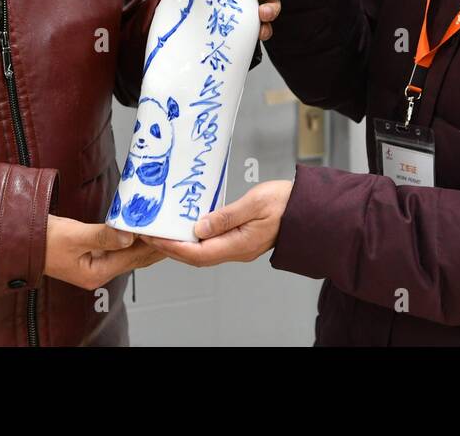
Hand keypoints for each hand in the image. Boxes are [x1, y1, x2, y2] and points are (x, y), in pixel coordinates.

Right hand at [43, 216, 164, 289]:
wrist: (22, 239)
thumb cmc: (44, 239)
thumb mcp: (74, 235)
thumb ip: (102, 235)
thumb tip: (128, 235)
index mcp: (95, 273)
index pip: (131, 258)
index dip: (149, 243)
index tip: (164, 231)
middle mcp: (98, 272)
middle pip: (133, 258)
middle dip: (153, 245)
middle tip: (172, 230)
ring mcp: (95, 265)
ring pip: (127, 253)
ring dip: (143, 241)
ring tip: (161, 228)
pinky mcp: (92, 255)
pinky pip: (118, 248)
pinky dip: (130, 238)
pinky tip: (138, 229)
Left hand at [138, 180, 291, 265]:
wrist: (310, 209)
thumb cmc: (286, 203)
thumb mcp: (254, 203)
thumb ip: (225, 216)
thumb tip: (198, 228)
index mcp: (239, 244)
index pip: (197, 253)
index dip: (172, 246)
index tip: (154, 236)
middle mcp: (237, 250)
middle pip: (196, 256)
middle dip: (170, 247)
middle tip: (149, 233)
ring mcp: (239, 247)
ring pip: (203, 252)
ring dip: (181, 244)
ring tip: (163, 230)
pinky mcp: (241, 240)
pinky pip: (213, 244)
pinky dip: (195, 238)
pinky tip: (187, 226)